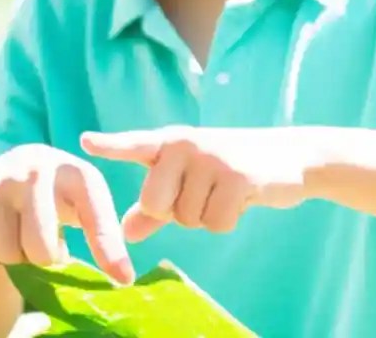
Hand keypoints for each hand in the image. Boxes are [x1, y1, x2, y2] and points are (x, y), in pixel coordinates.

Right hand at [0, 144, 134, 284]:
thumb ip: (107, 241)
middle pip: (35, 251)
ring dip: (11, 256)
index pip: (86, 220)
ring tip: (18, 234)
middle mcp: (24, 169)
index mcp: (65, 169)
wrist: (15, 170)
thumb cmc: (61, 195)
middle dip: (40, 256)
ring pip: (1, 254)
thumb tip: (123, 280)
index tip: (111, 274)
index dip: (94, 251)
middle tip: (40, 240)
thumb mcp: (90, 207)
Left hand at [81, 126, 325, 240]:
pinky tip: (242, 198)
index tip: (85, 141)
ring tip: (225, 191)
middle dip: (177, 213)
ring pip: (188, 219)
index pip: (135, 144)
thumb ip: (155, 206)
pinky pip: (215, 224)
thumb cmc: (230, 170)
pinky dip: (228, 222)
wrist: (290, 156)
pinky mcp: (237, 177)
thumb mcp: (189, 181)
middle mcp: (185, 145)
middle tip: (203, 194)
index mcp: (169, 142)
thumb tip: (126, 232)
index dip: (110, 145)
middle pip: (156, 205)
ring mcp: (211, 159)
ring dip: (207, 216)